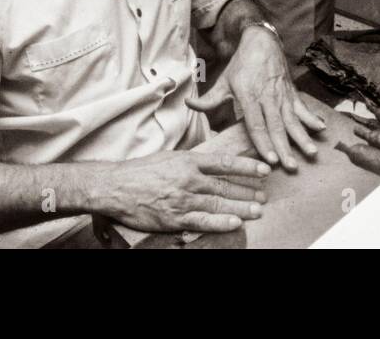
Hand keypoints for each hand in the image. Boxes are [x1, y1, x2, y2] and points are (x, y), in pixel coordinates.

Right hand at [100, 150, 269, 233]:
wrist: (115, 186)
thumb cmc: (140, 171)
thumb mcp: (169, 158)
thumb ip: (191, 162)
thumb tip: (212, 164)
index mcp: (188, 161)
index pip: (224, 162)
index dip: (247, 167)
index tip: (264, 169)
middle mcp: (189, 178)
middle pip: (225, 185)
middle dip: (248, 190)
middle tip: (264, 195)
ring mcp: (183, 199)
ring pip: (219, 202)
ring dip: (241, 207)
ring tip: (258, 210)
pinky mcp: (175, 217)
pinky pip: (203, 221)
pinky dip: (221, 222)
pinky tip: (235, 222)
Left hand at [187, 25, 325, 170]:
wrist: (262, 41)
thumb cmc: (241, 64)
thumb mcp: (223, 81)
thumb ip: (208, 99)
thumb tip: (188, 105)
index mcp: (249, 96)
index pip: (256, 123)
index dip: (263, 142)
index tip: (271, 159)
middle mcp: (267, 97)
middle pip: (276, 126)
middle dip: (284, 147)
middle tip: (291, 166)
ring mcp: (282, 95)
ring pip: (292, 119)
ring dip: (302, 137)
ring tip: (311, 152)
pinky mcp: (291, 92)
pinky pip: (302, 108)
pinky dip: (312, 118)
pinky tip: (321, 129)